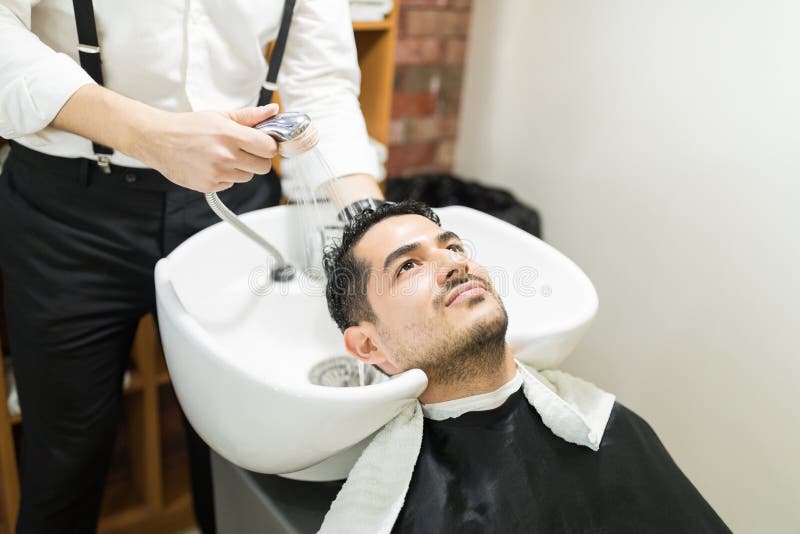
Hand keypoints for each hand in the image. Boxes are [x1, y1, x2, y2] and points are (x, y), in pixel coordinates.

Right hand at [132, 103, 279, 192]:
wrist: (157, 140)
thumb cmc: (188, 127)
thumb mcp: (220, 116)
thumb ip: (249, 116)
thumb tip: (272, 111)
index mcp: (230, 134)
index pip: (268, 148)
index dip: (268, 146)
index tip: (263, 144)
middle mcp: (225, 155)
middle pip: (263, 166)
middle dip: (257, 159)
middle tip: (244, 151)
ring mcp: (217, 172)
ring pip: (248, 176)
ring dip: (241, 168)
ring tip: (223, 156)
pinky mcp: (209, 185)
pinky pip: (231, 184)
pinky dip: (226, 177)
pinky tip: (212, 165)